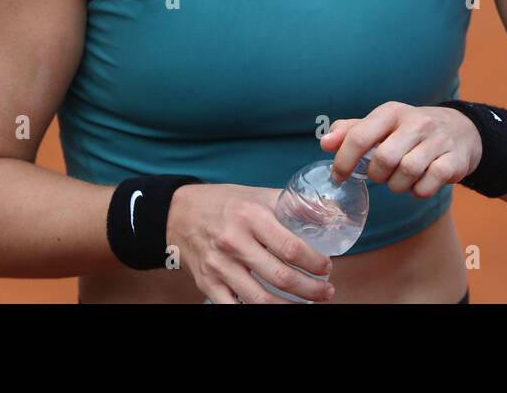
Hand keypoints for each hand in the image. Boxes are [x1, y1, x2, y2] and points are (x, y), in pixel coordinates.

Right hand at [164, 183, 334, 303]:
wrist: (178, 213)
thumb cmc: (225, 203)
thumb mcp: (257, 195)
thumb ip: (290, 205)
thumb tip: (328, 214)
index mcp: (250, 216)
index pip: (290, 247)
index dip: (314, 263)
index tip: (326, 267)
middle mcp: (234, 242)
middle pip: (280, 277)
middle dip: (310, 289)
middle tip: (326, 291)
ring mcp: (219, 266)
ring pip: (261, 299)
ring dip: (291, 307)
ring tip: (308, 304)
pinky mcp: (207, 284)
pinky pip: (235, 308)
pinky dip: (258, 312)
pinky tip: (275, 309)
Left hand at [319, 101, 482, 197]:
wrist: (460, 129)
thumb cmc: (410, 131)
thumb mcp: (382, 124)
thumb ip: (352, 131)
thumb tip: (324, 142)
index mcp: (392, 112)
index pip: (360, 136)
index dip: (344, 160)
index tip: (339, 176)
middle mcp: (416, 122)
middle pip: (384, 159)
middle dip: (377, 175)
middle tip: (381, 175)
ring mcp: (438, 140)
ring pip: (406, 173)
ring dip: (397, 186)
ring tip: (400, 180)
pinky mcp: (454, 160)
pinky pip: (428, 185)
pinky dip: (418, 191)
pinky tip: (419, 183)